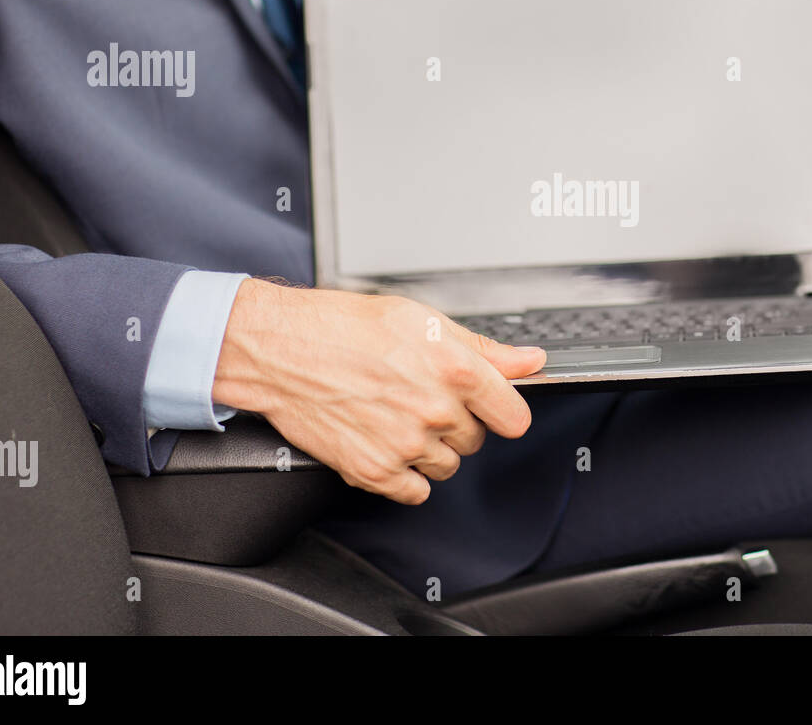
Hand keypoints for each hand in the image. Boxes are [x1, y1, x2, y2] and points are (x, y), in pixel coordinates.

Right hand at [211, 279, 545, 504]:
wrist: (281, 350)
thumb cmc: (343, 327)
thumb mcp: (423, 320)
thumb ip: (484, 349)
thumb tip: (529, 360)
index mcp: (454, 369)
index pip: (514, 415)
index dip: (504, 411)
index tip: (495, 409)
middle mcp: (434, 410)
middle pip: (476, 439)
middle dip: (455, 421)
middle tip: (420, 396)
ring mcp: (405, 445)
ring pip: (446, 465)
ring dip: (430, 448)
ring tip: (396, 415)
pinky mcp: (375, 471)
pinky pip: (415, 491)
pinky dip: (404, 475)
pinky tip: (385, 442)